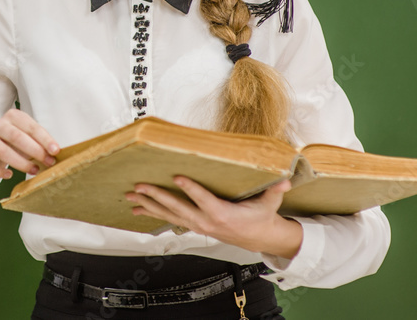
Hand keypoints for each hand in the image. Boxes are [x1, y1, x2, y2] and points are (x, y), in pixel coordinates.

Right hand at [0, 109, 58, 205]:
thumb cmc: (12, 144)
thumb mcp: (26, 139)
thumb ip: (39, 143)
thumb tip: (55, 153)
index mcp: (12, 116)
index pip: (30, 126)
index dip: (44, 139)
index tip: (55, 151)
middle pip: (16, 137)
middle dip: (34, 151)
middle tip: (48, 162)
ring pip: (1, 151)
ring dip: (20, 163)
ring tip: (34, 170)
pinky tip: (9, 175)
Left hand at [125, 177, 302, 259]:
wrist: (257, 238)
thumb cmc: (259, 218)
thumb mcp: (269, 204)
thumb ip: (275, 192)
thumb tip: (284, 180)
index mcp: (222, 214)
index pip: (203, 200)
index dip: (191, 189)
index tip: (177, 178)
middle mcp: (206, 221)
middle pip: (178, 208)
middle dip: (157, 197)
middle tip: (141, 187)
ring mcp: (197, 224)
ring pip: (169, 214)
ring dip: (149, 205)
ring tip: (132, 197)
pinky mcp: (193, 224)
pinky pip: (169, 218)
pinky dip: (153, 212)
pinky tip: (139, 207)